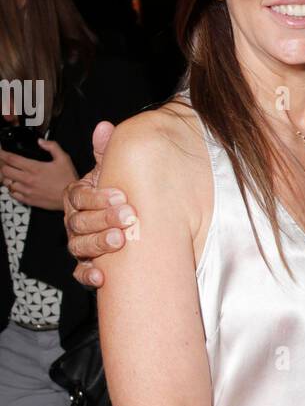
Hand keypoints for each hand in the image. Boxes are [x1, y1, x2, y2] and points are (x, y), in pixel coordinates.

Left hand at [0, 138, 77, 209]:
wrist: (72, 197)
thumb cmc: (68, 179)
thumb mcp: (64, 158)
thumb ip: (52, 146)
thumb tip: (41, 141)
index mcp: (34, 168)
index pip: (11, 159)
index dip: (3, 153)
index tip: (1, 151)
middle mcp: (28, 179)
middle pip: (5, 171)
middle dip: (4, 165)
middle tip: (8, 163)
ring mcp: (27, 191)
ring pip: (7, 183)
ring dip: (8, 177)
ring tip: (13, 174)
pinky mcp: (29, 200)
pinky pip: (13, 194)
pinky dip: (12, 189)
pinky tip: (18, 186)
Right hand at [63, 121, 136, 285]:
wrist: (129, 217)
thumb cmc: (119, 192)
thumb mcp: (114, 170)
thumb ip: (107, 151)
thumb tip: (105, 127)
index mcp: (77, 197)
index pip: (78, 197)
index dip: (97, 197)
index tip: (122, 195)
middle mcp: (74, 221)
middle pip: (79, 222)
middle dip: (103, 219)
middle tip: (128, 216)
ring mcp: (79, 244)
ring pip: (79, 247)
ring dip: (98, 245)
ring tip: (119, 240)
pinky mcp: (88, 264)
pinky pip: (81, 273)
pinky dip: (88, 276)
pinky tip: (101, 278)